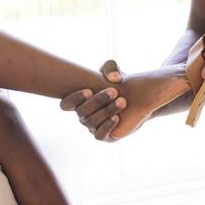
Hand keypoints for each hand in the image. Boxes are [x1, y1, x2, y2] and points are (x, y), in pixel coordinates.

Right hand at [60, 61, 191, 141]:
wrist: (138, 99)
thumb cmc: (119, 83)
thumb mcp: (115, 71)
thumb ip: (110, 68)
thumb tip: (113, 78)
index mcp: (79, 101)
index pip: (66, 104)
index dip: (74, 99)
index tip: (88, 90)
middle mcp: (83, 115)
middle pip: (82, 112)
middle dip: (98, 101)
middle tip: (114, 91)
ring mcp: (93, 127)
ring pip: (92, 122)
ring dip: (107, 111)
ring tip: (122, 102)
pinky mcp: (105, 136)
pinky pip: (99, 135)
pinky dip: (107, 126)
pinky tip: (117, 117)